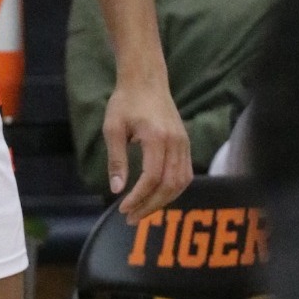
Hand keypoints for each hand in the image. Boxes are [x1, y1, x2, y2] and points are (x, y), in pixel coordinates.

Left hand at [101, 77, 192, 222]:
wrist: (146, 80)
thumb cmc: (125, 102)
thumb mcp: (113, 128)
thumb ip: (117, 159)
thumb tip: (117, 189)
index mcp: (157, 138)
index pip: (152, 177)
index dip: (139, 197)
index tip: (123, 208)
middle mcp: (176, 143)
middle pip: (169, 185)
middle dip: (150, 205)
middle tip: (131, 217)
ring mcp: (184, 144)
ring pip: (181, 183)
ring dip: (163, 201)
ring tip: (142, 211)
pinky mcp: (185, 144)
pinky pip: (185, 174)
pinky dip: (173, 190)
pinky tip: (157, 196)